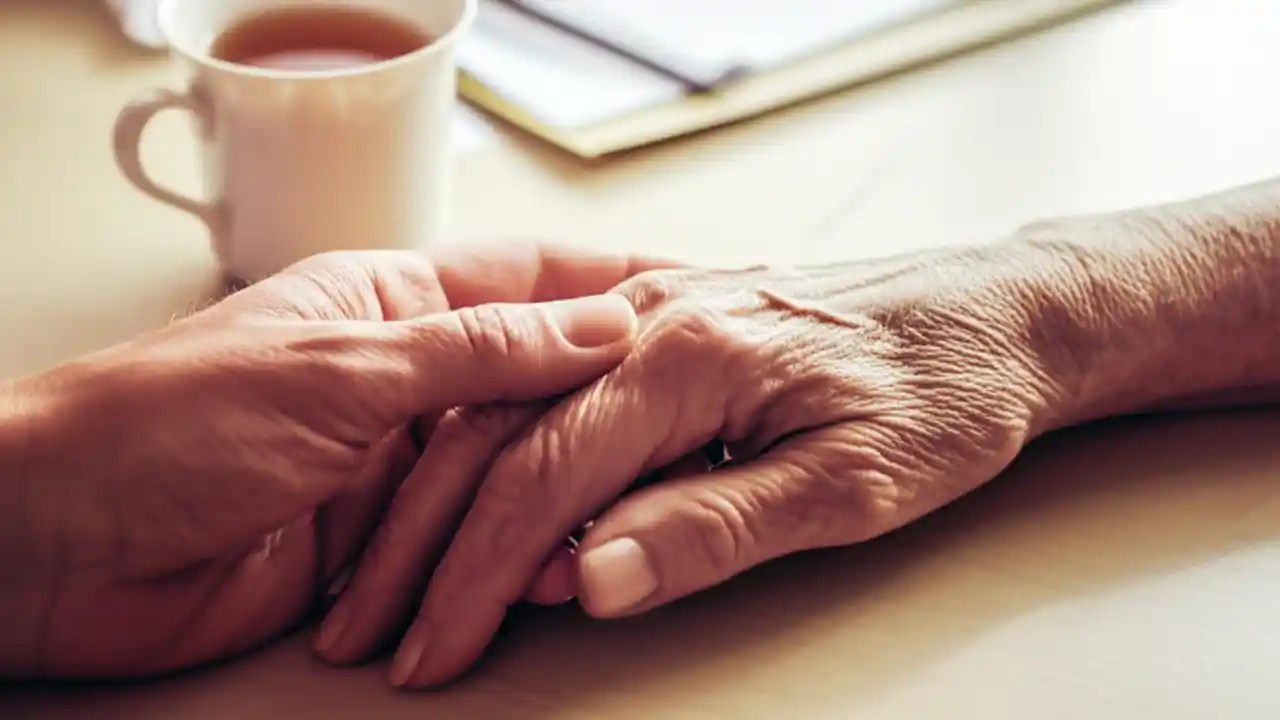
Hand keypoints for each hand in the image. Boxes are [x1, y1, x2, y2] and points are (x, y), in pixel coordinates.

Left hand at [2, 241, 668, 675]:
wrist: (56, 547)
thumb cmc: (168, 425)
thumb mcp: (346, 369)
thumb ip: (479, 351)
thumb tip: (603, 324)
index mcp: (393, 301)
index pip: (528, 280)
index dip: (613, 289)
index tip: (693, 300)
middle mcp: (402, 378)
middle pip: (532, 384)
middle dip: (605, 404)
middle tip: (693, 420)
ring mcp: (392, 465)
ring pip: (507, 474)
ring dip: (559, 499)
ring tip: (640, 507)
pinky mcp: (377, 546)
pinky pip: (467, 548)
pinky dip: (511, 564)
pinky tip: (558, 569)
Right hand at [327, 245, 1087, 685]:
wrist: (998, 315)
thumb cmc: (943, 395)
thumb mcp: (850, 482)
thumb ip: (715, 525)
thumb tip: (587, 578)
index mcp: (688, 354)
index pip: (543, 475)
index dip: (476, 572)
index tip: (434, 646)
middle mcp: (650, 318)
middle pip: (495, 436)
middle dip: (425, 544)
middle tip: (380, 630)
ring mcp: (651, 310)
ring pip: (503, 405)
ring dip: (436, 497)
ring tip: (391, 575)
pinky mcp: (662, 321)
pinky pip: (545, 387)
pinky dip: (487, 452)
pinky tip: (460, 498)